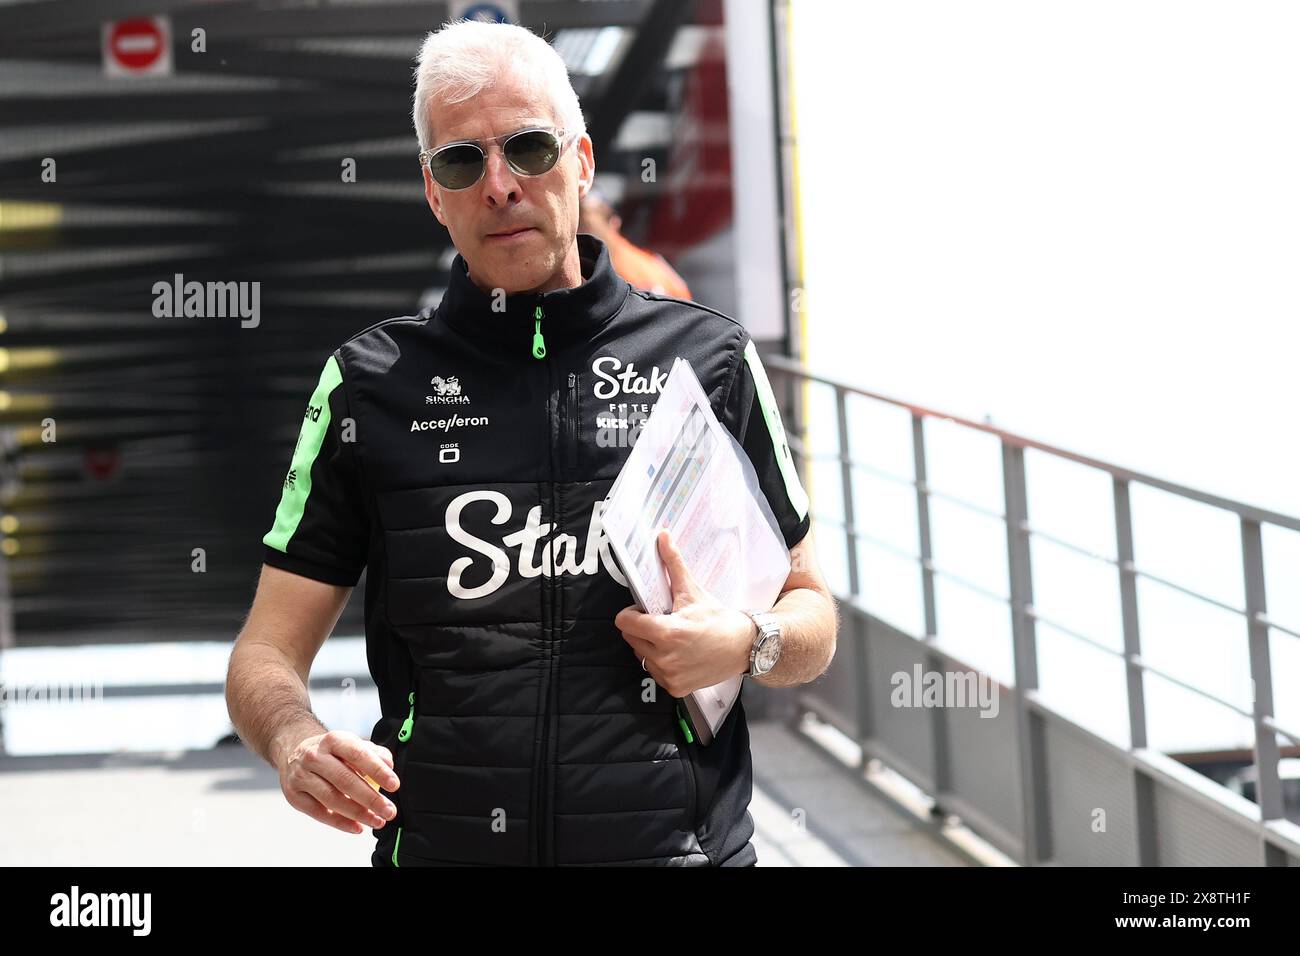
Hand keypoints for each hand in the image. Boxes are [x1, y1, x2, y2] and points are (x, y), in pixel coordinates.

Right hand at [277, 729, 400, 834]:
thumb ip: (374, 753)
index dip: (377, 770)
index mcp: (333, 740)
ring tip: (377, 821)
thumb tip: (389, 765)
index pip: (358, 754)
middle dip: (371, 799)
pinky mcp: (294, 795)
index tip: (394, 785)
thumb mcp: (351, 744)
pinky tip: (357, 827)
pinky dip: (340, 823)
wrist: (294, 753)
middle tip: (389, 811)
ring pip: (332, 799)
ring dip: (358, 814)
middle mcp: (314, 756)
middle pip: (345, 780)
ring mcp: (301, 776)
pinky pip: (319, 813)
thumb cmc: (331, 752)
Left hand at [614, 528, 754, 697]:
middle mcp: (664, 658)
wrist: (745, 647)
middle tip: (664, 622)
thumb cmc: (718, 619)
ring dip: (650, 646)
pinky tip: (680, 654)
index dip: (633, 613)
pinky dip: (662, 663)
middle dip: (642, 628)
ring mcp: (669, 675)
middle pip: (631, 638)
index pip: (625, 622)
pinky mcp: (675, 688)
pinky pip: (654, 672)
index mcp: (666, 632)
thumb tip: (662, 537)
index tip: (647, 610)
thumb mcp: (693, 591)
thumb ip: (673, 564)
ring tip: (673, 638)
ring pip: (641, 655)